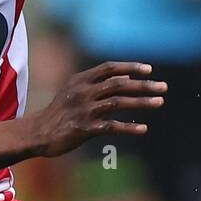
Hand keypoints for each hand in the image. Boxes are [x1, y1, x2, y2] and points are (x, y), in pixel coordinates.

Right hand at [34, 61, 166, 157]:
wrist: (37, 133)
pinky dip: (129, 127)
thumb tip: (122, 78)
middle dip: (144, 84)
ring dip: (142, 102)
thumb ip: (94, 85)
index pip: (110, 68)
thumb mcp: (72, 92)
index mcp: (80, 80)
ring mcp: (84, 110)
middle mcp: (83, 92)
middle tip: (164, 87)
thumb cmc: (57, 114)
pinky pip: (111, 126)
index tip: (149, 70)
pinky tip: (143, 129)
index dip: (131, 67)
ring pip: (119, 102)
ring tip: (160, 102)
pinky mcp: (84, 129)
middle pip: (119, 83)